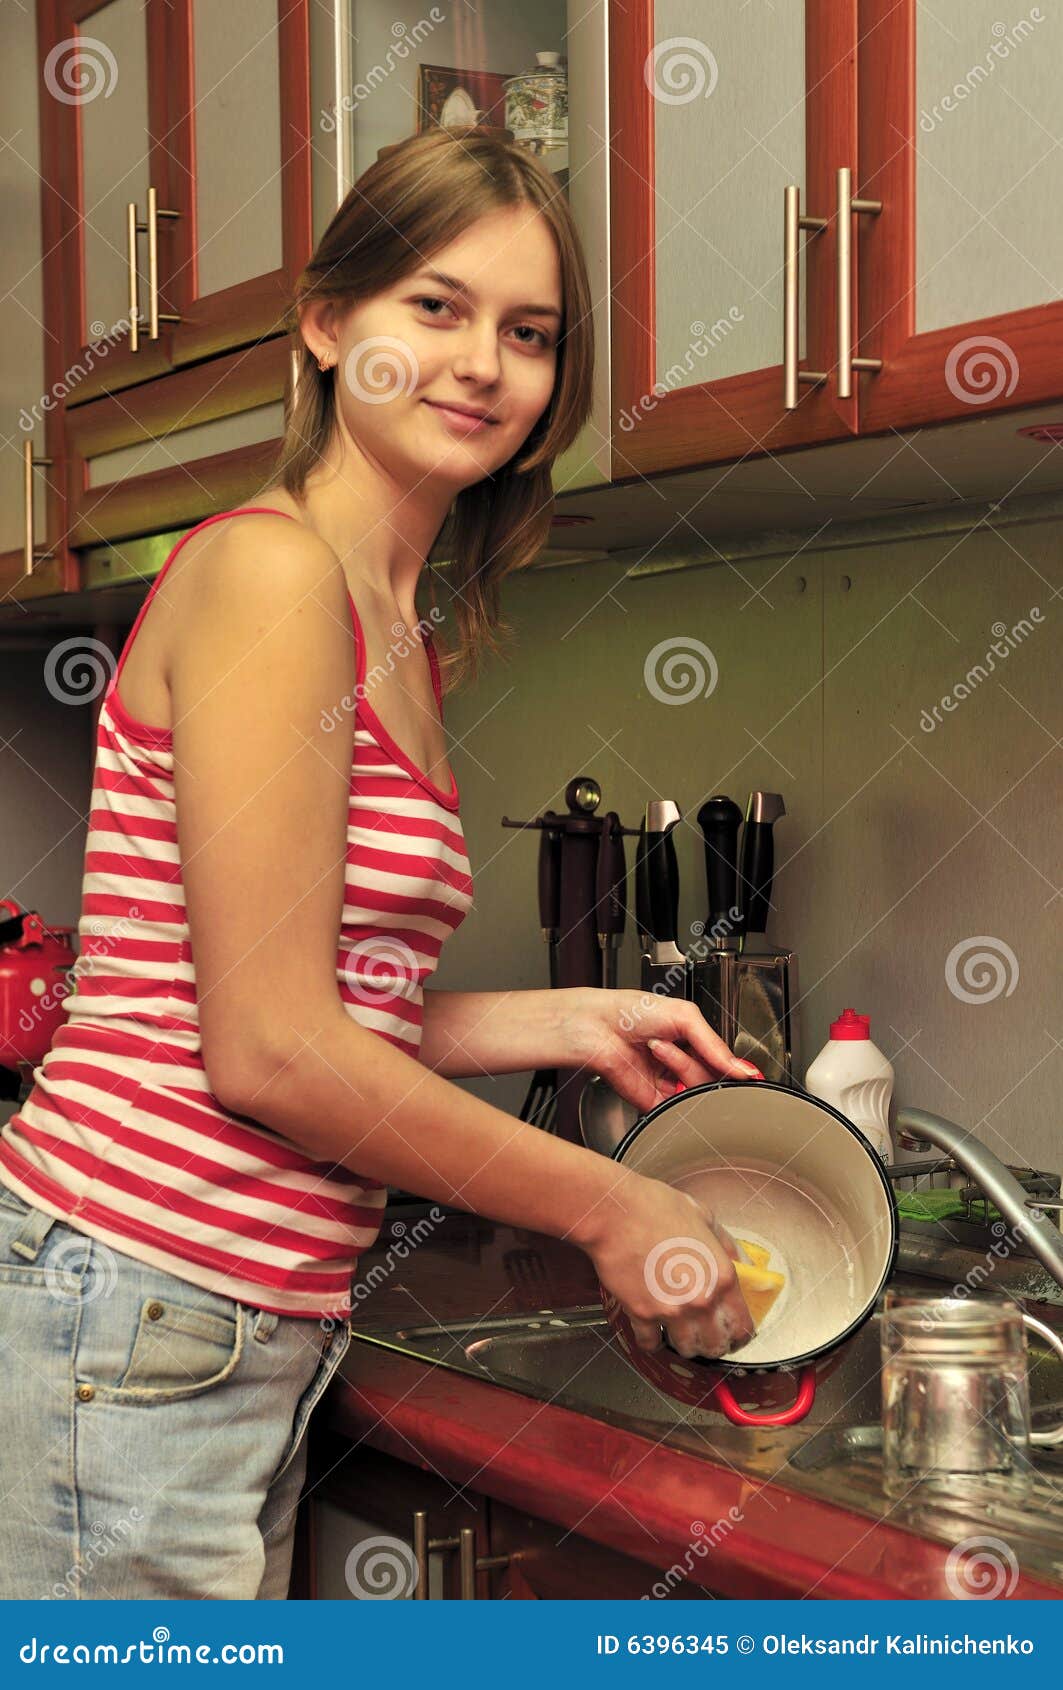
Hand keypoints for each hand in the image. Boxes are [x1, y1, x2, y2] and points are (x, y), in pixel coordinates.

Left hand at [563, 987, 763, 1114]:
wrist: (598, 1027)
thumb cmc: (631, 1012)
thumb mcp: (686, 1017)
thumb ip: (717, 1046)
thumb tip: (743, 1069)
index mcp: (694, 1044)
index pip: (726, 1064)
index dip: (736, 1068)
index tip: (747, 1072)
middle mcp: (683, 1066)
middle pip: (716, 1081)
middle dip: (703, 1062)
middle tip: (684, 1045)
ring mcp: (669, 1085)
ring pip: (698, 1093)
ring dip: (683, 1067)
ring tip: (660, 1048)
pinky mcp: (654, 1103)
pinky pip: (679, 1108)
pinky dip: (674, 1089)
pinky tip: (661, 1066)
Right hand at [581, 1172, 756, 1358]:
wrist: (615, 1212)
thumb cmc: (657, 1207)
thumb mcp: (704, 1216)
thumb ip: (727, 1243)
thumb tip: (743, 1261)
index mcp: (722, 1277)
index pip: (742, 1326)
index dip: (741, 1336)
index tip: (735, 1337)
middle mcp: (701, 1301)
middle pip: (716, 1344)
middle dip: (714, 1344)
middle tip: (707, 1338)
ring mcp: (671, 1311)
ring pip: (687, 1349)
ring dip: (686, 1345)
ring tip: (681, 1336)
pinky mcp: (641, 1314)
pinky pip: (651, 1344)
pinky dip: (653, 1343)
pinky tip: (653, 1334)